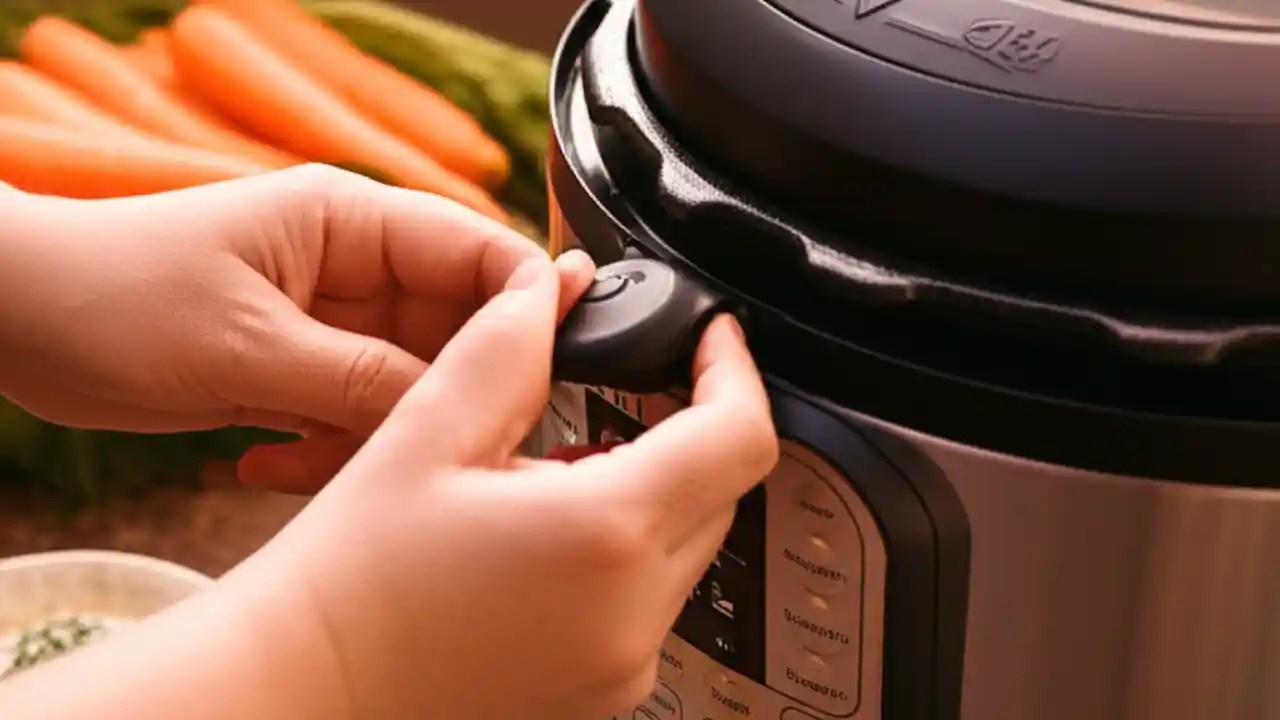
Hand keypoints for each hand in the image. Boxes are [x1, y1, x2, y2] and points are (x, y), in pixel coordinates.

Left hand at [0, 164, 593, 491]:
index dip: (527, 307)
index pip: (479, 253)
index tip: (548, 371)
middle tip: (430, 451)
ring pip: (409, 386)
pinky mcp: (306, 369)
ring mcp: (333, 322)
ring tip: (304, 456)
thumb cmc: (112, 295)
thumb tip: (457, 409)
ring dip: (374, 437)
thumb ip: (363, 378)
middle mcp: (356, 269)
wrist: (19, 322)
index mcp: (352, 222)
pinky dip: (327, 450)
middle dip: (446, 396)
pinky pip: (358, 417)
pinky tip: (264, 461)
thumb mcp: (247, 345)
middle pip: (456, 332)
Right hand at [218, 259, 778, 718]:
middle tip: (617, 395)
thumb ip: (507, 349)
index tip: (709, 337)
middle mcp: (633, 615)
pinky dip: (620, 557)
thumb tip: (550, 290)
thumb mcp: (425, 438)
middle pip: (720, 493)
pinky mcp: (601, 697)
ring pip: (687, 549)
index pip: (739, 437)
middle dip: (687, 429)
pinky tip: (544, 542)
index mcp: (604, 536)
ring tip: (552, 476)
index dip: (734, 369)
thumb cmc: (347, 584)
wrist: (301, 694)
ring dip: (648, 495)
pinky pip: (648, 605)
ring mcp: (623, 668)